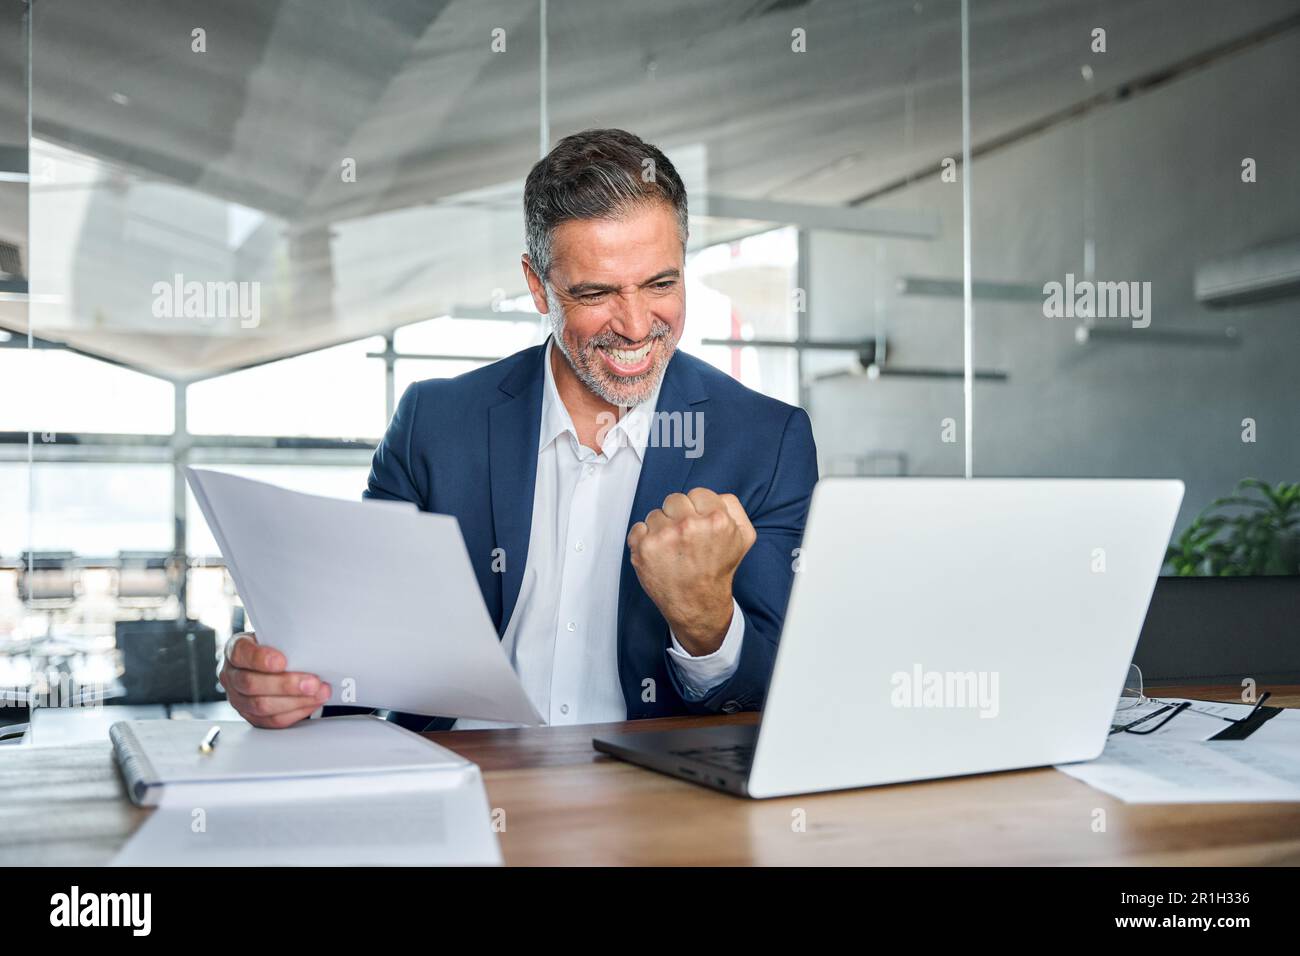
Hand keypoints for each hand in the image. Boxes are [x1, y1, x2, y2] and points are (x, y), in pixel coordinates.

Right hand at [219, 632, 330, 728]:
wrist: (269, 663)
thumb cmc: (274, 648)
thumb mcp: (276, 636)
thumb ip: (285, 641)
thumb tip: (309, 649)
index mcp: (235, 651)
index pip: (241, 653)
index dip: (260, 658)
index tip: (282, 661)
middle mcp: (232, 676)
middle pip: (251, 684)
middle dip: (286, 685)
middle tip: (312, 682)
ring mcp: (239, 699)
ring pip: (261, 706)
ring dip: (295, 701)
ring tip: (318, 693)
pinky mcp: (252, 716)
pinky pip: (272, 720)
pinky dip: (296, 712)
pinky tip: (312, 702)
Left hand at [627, 488, 755, 655]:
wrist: (698, 604)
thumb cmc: (717, 571)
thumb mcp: (744, 537)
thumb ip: (733, 507)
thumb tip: (716, 495)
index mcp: (716, 520)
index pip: (697, 493)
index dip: (698, 509)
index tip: (698, 525)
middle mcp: (688, 526)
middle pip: (674, 500)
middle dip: (679, 516)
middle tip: (685, 538)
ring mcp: (663, 537)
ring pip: (655, 514)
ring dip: (662, 529)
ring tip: (673, 550)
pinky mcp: (643, 548)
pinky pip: (638, 528)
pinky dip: (644, 540)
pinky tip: (659, 555)